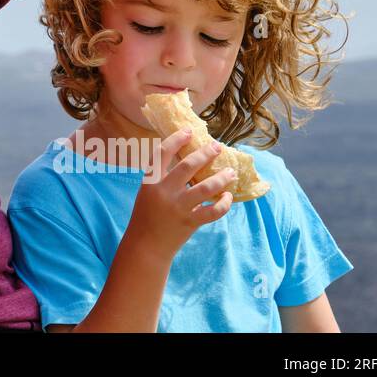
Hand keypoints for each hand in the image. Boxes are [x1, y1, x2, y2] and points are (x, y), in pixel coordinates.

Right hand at [126, 128, 235, 260]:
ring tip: (231, 172)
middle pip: (188, 166)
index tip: (189, 131)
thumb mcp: (148, 191)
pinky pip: (213, 211)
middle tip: (218, 147)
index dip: (176, 139)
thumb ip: (163, 177)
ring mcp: (178, 208)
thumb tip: (189, 159)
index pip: (162, 153)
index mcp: (150, 181)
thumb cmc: (147, 215)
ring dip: (221, 178)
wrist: (146, 245)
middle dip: (206, 154)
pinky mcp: (190, 223)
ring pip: (205, 188)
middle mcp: (164, 192)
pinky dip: (224, 203)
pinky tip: (228, 197)